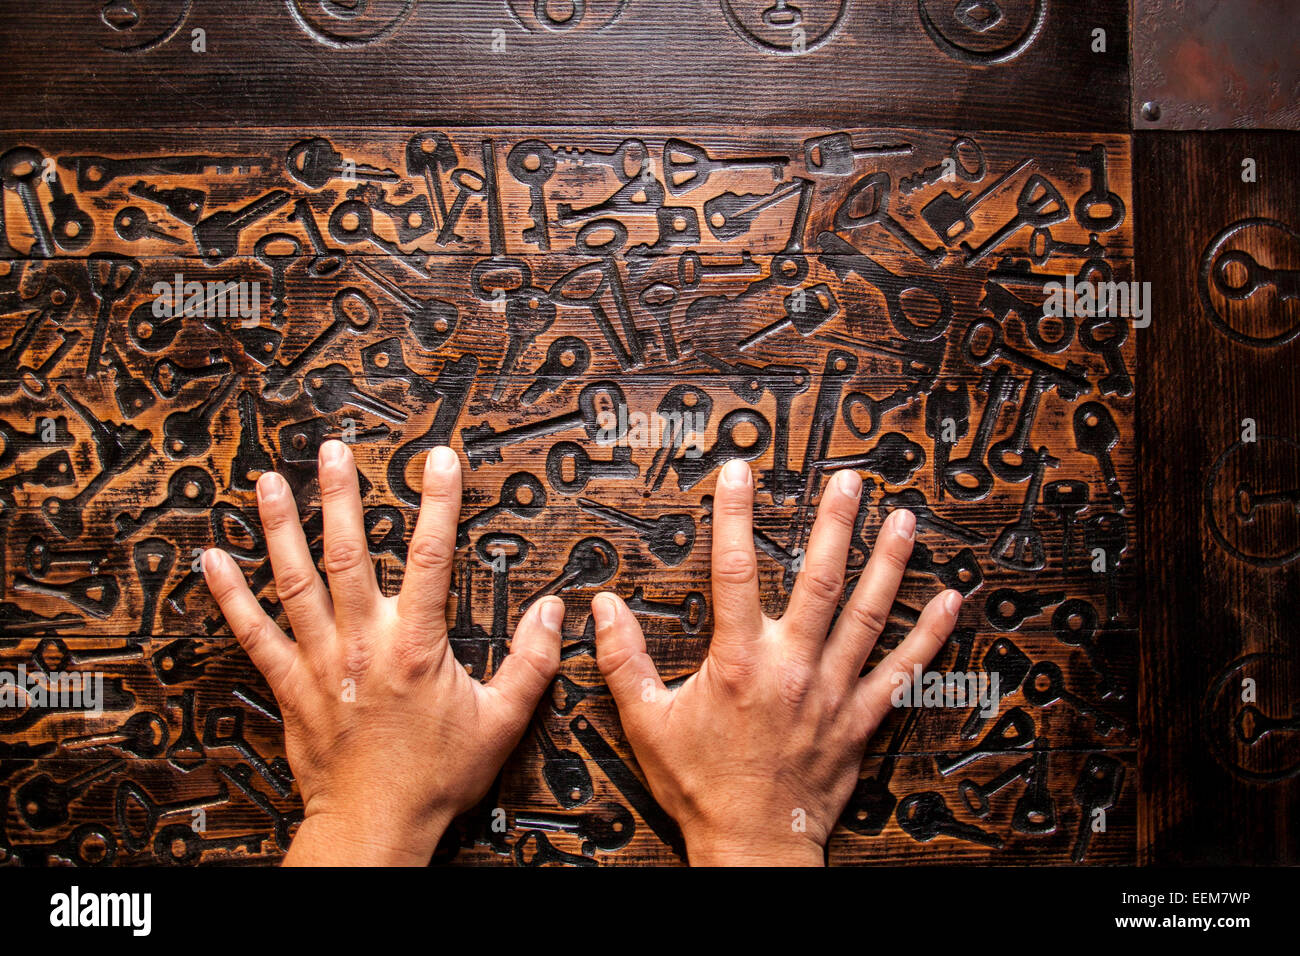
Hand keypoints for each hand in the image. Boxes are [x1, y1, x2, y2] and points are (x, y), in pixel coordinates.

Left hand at [203, 441, 564, 865]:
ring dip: (280, 528)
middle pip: (347, 554)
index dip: (438, 502)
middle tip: (335, 451)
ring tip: (268, 482)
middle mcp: (364, 644)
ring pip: (295, 581)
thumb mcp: (503, 721)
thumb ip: (532, 663)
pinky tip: (213, 559)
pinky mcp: (289, 685)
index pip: (431, 557)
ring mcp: (320, 661)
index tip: (440, 459)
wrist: (377, 826)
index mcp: (417, 647)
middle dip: (340, 495)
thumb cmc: (437, 777)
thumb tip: (554, 613)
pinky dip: (230, 595)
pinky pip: (252, 633)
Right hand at [592, 459, 960, 865]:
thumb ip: (624, 660)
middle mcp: (791, 667)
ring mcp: (831, 692)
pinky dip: (929, 636)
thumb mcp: (646, 723)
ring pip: (867, 615)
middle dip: (834, 524)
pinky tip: (950, 602)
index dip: (733, 515)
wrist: (751, 846)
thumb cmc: (700, 787)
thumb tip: (603, 608)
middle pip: (819, 580)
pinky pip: (903, 672)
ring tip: (903, 520)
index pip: (733, 571)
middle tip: (850, 480)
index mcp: (738, 662)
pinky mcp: (860, 720)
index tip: (738, 472)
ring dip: (888, 563)